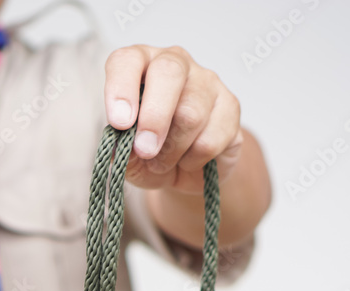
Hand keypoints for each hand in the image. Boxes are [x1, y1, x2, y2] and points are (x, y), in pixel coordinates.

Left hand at [104, 45, 243, 193]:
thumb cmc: (148, 152)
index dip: (121, 88)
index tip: (119, 122)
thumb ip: (120, 148)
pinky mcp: (230, 107)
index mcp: (140, 65)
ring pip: (191, 113)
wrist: (183, 171)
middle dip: (154, 117)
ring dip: (172, 149)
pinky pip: (210, 139)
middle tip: (145, 150)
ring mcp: (207, 82)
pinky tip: (188, 160)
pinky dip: (193, 160)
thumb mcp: (124, 155)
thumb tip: (124, 146)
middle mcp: (175, 64)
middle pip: (169, 73)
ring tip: (163, 161)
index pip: (128, 60)